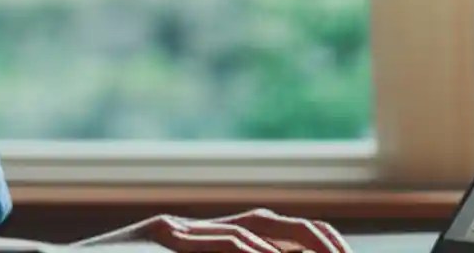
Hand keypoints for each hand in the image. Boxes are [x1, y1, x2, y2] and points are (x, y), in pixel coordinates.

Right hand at [71, 209, 351, 251]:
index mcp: (191, 241)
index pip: (262, 233)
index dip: (305, 242)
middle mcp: (187, 230)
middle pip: (267, 223)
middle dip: (314, 240)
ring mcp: (172, 234)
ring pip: (250, 230)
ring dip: (295, 245)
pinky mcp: (159, 239)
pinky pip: (219, 243)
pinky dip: (252, 252)